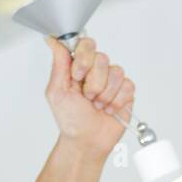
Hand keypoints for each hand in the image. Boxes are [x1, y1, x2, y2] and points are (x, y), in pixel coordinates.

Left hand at [44, 36, 135, 157]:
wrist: (87, 141)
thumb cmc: (71, 119)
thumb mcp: (57, 91)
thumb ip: (58, 64)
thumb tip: (53, 41)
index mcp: (79, 66)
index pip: (86, 44)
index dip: (84, 58)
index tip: (77, 76)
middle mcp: (96, 71)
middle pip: (102, 57)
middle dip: (93, 82)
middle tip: (87, 97)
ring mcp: (112, 81)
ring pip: (116, 72)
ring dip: (105, 94)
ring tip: (98, 105)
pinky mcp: (126, 93)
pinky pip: (127, 86)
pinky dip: (117, 101)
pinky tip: (109, 109)